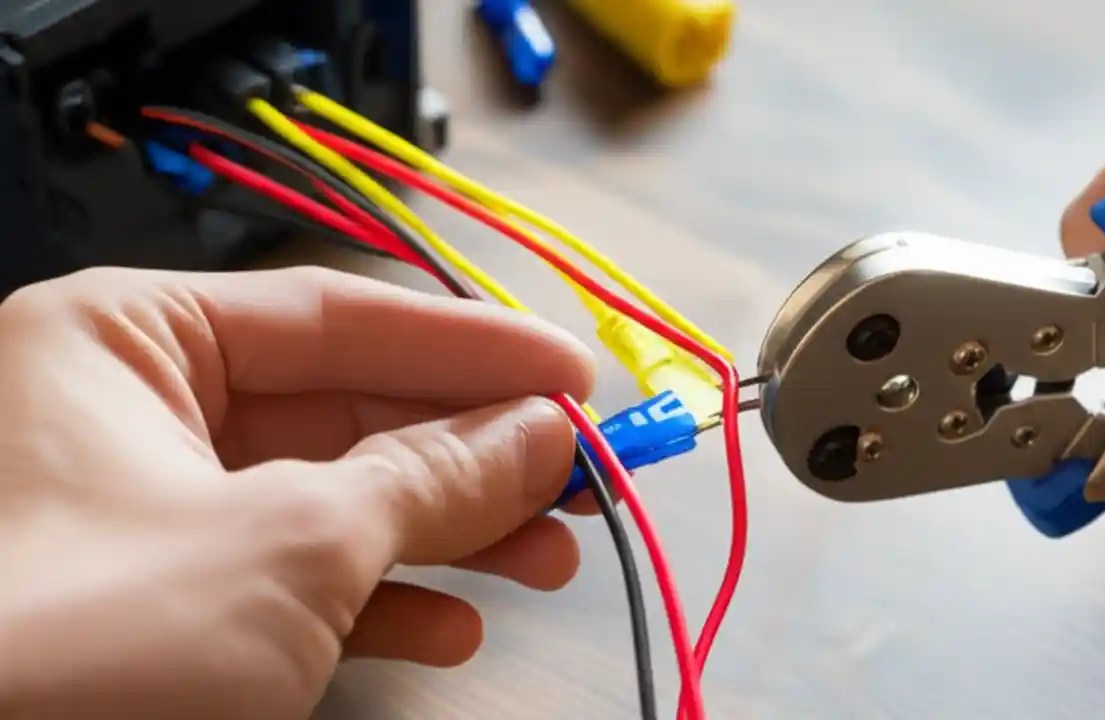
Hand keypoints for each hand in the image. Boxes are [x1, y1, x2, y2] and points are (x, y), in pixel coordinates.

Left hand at [0, 266, 594, 718]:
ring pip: (328, 499)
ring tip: (548, 562)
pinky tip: (452, 628)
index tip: (578, 378)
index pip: (336, 315)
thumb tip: (545, 432)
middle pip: (344, 410)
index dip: (474, 346)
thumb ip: (430, 477)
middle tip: (581, 483)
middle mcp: (128, 412)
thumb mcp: (291, 546)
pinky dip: (375, 602)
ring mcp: (139, 516)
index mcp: (125, 341)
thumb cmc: (87, 649)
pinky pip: (288, 577)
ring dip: (447, 533)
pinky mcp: (156, 607)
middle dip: (472, 456)